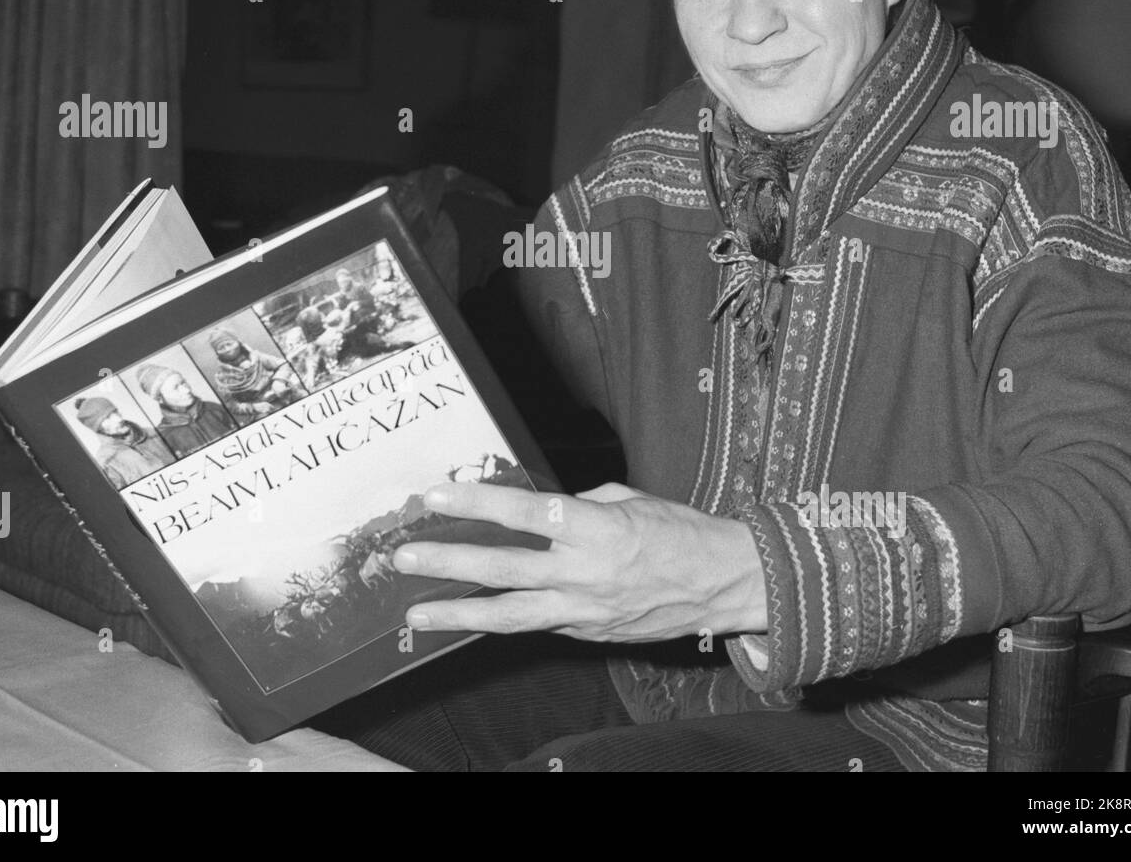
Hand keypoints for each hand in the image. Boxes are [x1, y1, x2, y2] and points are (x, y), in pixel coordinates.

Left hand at [395, 481, 767, 642]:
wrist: (725, 584)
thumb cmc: (681, 532)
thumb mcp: (628, 501)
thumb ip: (578, 507)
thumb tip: (540, 510)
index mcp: (596, 528)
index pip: (524, 514)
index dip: (477, 503)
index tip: (437, 496)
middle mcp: (584, 573)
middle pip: (504, 569)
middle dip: (449, 563)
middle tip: (405, 558)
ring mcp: (584, 611)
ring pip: (510, 615)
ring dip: (458, 612)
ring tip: (416, 613)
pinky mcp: (588, 635)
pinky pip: (537, 625)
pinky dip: (501, 620)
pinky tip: (469, 617)